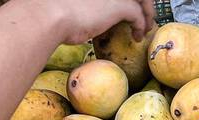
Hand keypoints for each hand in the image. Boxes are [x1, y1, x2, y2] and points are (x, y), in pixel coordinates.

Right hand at [29, 0, 155, 44]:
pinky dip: (142, 25)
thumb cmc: (51, 11)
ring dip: (148, 12)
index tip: (130, 8)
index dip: (128, 0)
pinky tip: (137, 36)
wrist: (49, 16)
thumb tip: (92, 13)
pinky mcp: (118, 5)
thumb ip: (85, 4)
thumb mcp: (71, 3)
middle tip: (145, 15)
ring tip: (147, 26)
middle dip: (143, 3)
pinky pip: (138, 14)